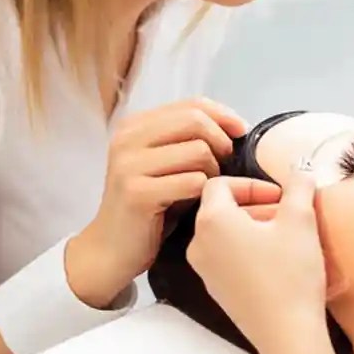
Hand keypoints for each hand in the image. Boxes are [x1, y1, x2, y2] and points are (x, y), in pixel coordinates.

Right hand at [68, 98, 248, 306]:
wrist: (111, 250)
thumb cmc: (149, 208)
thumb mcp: (165, 164)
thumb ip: (187, 140)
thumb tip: (235, 126)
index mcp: (134, 126)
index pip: (191, 104)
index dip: (223, 115)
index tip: (241, 132)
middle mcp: (127, 138)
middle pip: (195, 121)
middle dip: (221, 142)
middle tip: (225, 166)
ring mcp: (129, 165)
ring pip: (198, 151)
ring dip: (213, 171)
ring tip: (206, 189)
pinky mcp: (137, 193)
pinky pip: (192, 182)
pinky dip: (205, 193)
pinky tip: (197, 204)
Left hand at [187, 170, 329, 353]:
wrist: (287, 332)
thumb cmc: (289, 275)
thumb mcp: (300, 220)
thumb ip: (298, 186)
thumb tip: (300, 169)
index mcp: (212, 221)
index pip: (219, 183)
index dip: (252, 183)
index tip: (278, 194)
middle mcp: (199, 244)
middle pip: (221, 207)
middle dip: (256, 204)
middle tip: (286, 211)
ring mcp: (205, 269)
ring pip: (224, 232)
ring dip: (253, 225)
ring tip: (284, 235)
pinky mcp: (216, 289)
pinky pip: (226, 256)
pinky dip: (247, 248)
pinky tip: (276, 258)